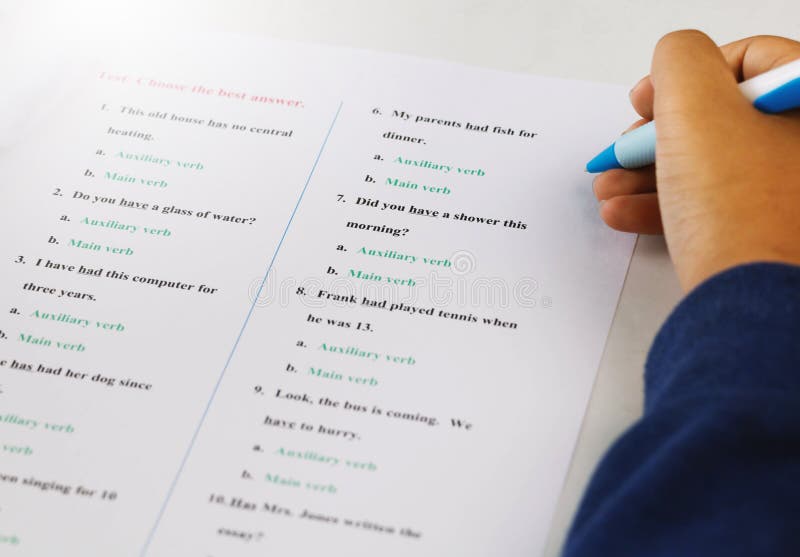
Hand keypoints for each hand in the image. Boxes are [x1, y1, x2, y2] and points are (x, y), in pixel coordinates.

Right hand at [593, 32, 799, 290]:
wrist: (747, 305)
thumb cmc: (737, 212)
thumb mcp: (693, 109)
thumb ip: (677, 61)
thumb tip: (673, 64)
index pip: (750, 60)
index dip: (685, 74)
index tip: (645, 100)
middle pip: (721, 118)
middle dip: (653, 137)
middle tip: (623, 151)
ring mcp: (789, 196)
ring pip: (708, 165)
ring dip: (645, 174)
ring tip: (608, 189)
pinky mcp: (765, 233)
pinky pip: (710, 205)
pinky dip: (664, 206)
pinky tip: (624, 213)